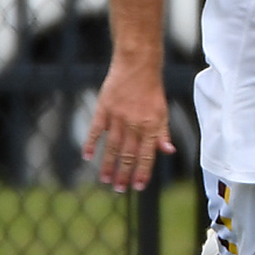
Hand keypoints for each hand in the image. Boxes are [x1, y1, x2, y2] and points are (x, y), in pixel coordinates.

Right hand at [82, 61, 176, 192]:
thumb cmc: (152, 90)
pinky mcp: (103, 108)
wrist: (138, 66)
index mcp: (151, 126)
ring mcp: (117, 117)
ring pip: (111, 147)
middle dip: (124, 174)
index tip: (138, 186)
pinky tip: (86, 156)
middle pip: (128, 154)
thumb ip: (163, 133)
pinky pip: (95, 130)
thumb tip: (168, 151)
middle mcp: (134, 124)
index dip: (143, 172)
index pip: (147, 155)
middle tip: (120, 189)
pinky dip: (90, 143)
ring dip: (107, 165)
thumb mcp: (162, 111)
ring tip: (105, 180)